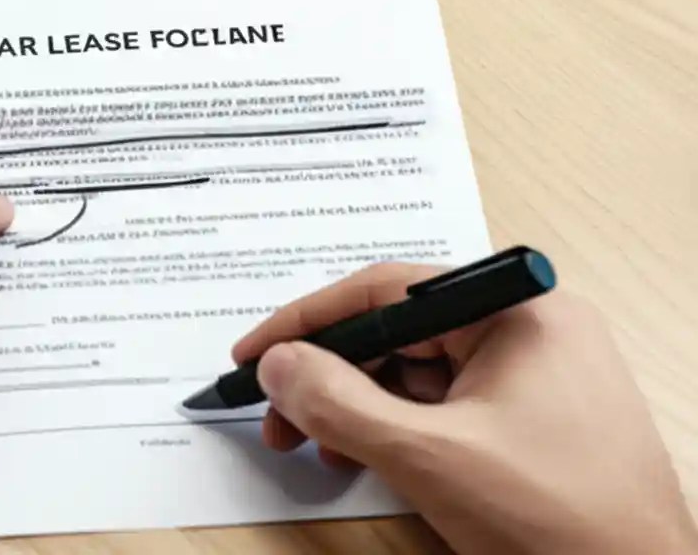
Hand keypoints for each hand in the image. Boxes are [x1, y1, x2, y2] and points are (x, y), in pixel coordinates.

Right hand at [233, 262, 697, 554]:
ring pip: (416, 371)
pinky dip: (397, 427)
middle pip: (397, 333)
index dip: (307, 323)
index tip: (254, 353)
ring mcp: (536, 371)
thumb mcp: (428, 456)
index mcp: (515, 310)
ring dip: (358, 407)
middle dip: (330, 376)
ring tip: (318, 446)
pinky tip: (365, 456)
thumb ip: (340, 403)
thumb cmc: (562, 523)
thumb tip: (279, 365)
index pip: (385, 292)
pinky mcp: (535, 414)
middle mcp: (528, 326)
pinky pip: (445, 402)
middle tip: (279, 417)